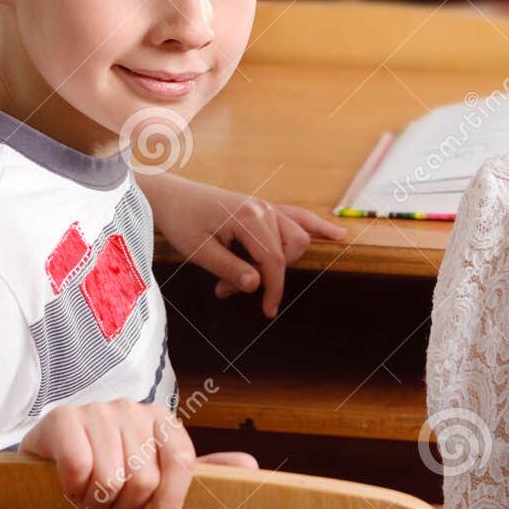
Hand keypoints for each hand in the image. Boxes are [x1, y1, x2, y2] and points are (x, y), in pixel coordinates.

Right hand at [20, 399, 255, 508]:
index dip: (172, 501)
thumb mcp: (159, 469)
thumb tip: (251, 467)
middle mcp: (134, 409)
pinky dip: (73, 492)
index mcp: (163, 421)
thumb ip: (202, 470)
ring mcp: (98, 410)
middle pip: (142, 479)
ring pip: (109, 479)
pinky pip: (77, 468)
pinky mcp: (63, 418)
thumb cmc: (114, 463)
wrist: (56, 449)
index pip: (180, 461)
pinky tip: (71, 492)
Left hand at [140, 175, 347, 317]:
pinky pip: (297, 218)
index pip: (274, 260)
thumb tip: (258, 285)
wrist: (170, 197)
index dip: (274, 289)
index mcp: (249, 217)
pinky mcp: (264, 208)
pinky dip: (316, 227)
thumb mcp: (199, 251)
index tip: (267, 311)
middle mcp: (264, 208)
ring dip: (279, 262)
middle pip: (290, 249)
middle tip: (229, 288)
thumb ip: (230, 268)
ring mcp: (266, 206)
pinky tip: (337, 235)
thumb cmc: (182, 222)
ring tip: (245, 277)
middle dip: (270, 275)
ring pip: (296, 238)